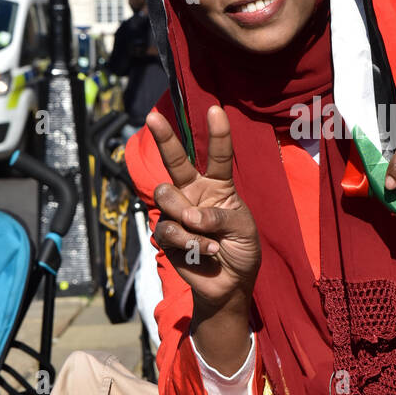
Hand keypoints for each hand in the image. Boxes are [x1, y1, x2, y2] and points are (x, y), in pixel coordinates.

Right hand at [147, 105, 260, 317]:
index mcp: (218, 186)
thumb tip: (190, 216)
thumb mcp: (243, 229)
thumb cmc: (241, 250)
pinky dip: (190, 242)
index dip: (217, 133)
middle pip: (175, 161)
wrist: (229, 284)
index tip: (216, 109)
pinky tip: (204, 251)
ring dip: (187, 216)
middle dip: (164, 137)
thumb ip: (221, 216)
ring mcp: (177, 213)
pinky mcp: (166, 236)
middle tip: (152, 117)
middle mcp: (194, 193)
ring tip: (207, 237)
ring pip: (166, 196)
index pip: (218, 156)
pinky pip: (169, 229)